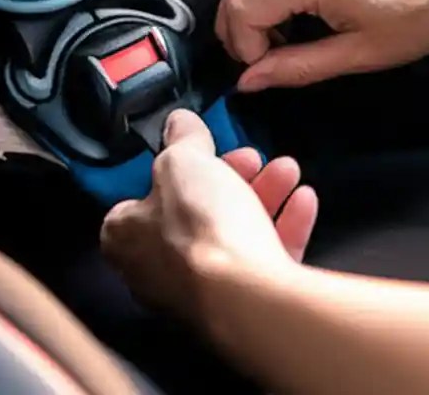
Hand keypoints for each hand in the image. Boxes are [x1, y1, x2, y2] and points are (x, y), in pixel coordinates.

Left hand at [100, 110, 317, 321]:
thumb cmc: (200, 230)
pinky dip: (284, 226)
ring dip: (263, 194)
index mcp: (125, 238)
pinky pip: (262, 259)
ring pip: (232, 234)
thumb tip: (178, 122)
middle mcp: (155, 271)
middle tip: (250, 157)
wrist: (248, 297)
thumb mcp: (183, 162)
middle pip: (194, 213)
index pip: (138, 198)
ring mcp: (200, 292)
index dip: (171, 169)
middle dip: (228, 177)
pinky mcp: (242, 304)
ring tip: (286, 170)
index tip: (201, 148)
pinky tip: (303, 200)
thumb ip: (182, 139)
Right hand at [216, 0, 428, 91]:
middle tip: (261, 56)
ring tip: (275, 38)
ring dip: (247, 6)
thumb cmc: (420, 14)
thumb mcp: (359, 55)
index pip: (241, 6)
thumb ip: (297, 67)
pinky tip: (289, 17)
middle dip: (236, 26)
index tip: (263, 68)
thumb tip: (252, 80)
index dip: (242, 45)